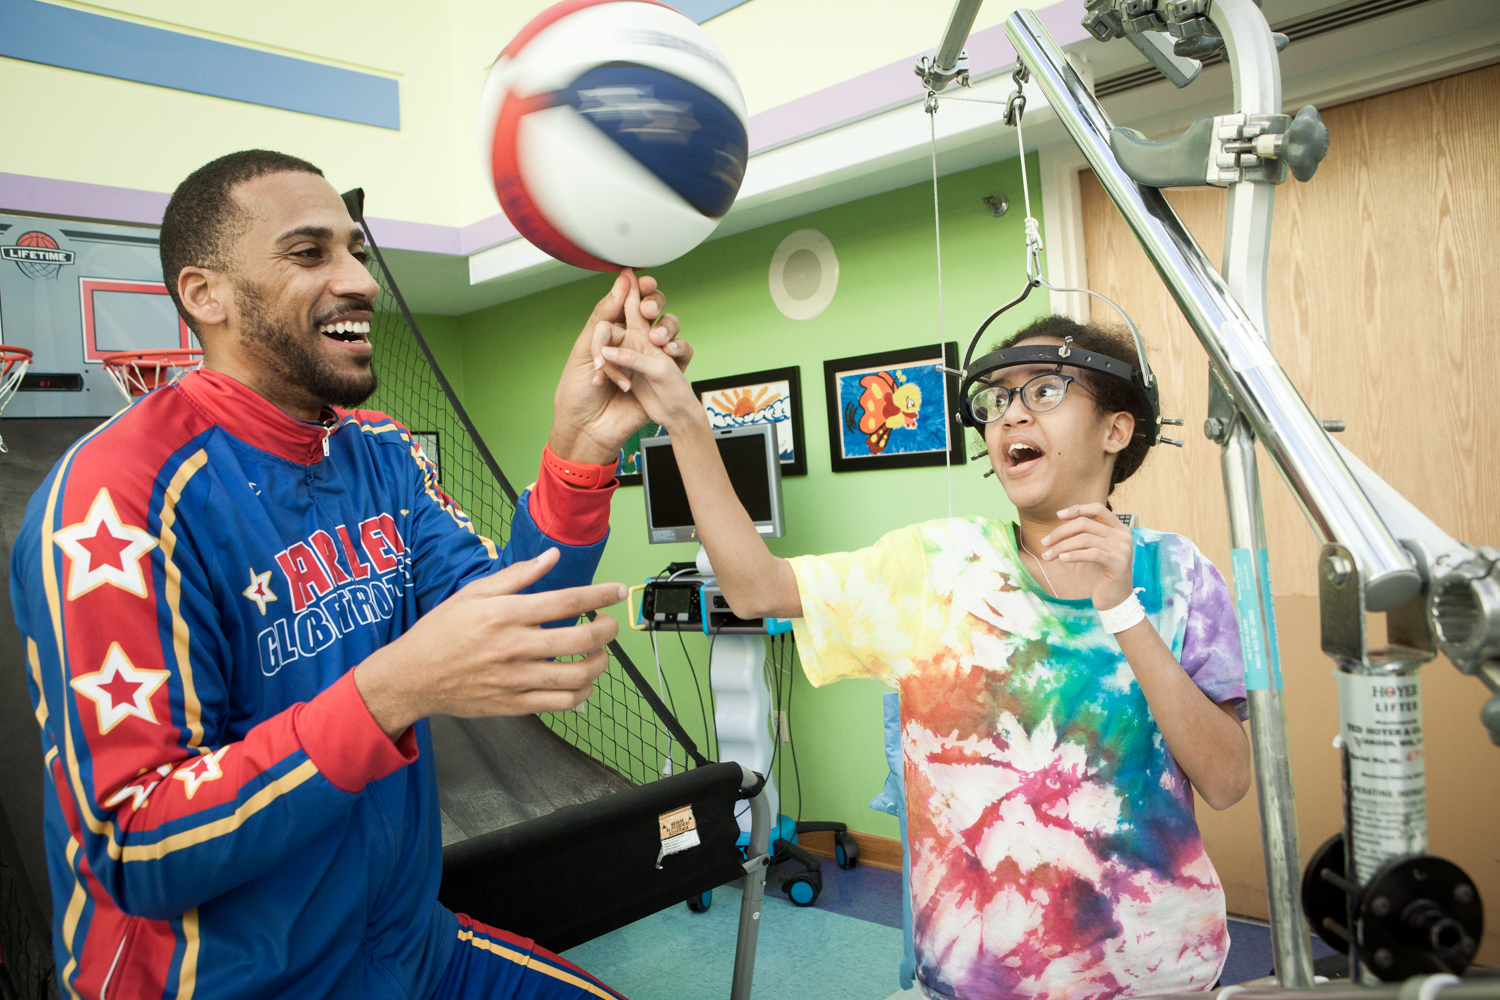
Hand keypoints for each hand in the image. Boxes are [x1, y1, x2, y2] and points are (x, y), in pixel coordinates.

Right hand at [353, 549, 625, 737]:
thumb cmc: (441, 631)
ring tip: (598, 653)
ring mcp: (515, 679)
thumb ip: (517, 575)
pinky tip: (581, 680)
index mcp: (505, 614)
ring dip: (600, 663)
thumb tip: (551, 557)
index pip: (566, 602)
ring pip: (578, 676)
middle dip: (608, 630)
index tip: (618, 591)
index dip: (600, 595)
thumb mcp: (473, 593)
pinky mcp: (514, 704)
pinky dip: (582, 693)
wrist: (412, 676)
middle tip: (609, 624)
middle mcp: (514, 646)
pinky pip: (562, 704)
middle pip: (581, 640)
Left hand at [594, 278, 708, 433]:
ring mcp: (649, 358)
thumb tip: (621, 284)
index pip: (628, 302)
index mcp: (611, 332)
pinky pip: (682, 354)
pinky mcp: (663, 376)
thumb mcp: (584, 350)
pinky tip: (666, 352)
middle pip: (653, 311)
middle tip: (647, 309)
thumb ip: (603, 317)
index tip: (641, 279)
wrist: (589, 430)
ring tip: (655, 339)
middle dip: (654, 304)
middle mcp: (632, 342)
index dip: (637, 289)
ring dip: (666, 327)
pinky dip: (677, 348)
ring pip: (669, 328)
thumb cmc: (579, 394)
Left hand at [1040, 503, 1134, 609]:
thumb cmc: (1102, 573)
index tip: (1058, 515)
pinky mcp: (1118, 563)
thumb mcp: (1096, 548)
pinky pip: (1091, 554)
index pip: (1098, 509)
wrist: (1117, 599)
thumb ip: (1087, 533)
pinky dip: (1074, 555)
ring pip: (1085, 539)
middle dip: (1061, 532)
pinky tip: (1062, 559)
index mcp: (1119, 528)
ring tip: (1048, 556)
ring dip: (1062, 547)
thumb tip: (1061, 516)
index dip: (1077, 509)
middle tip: (1045, 543)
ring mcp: (1122, 548)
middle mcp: (1123, 535)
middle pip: (1086, 524)